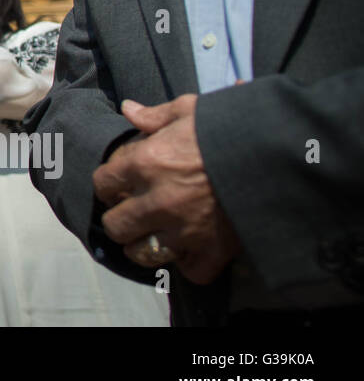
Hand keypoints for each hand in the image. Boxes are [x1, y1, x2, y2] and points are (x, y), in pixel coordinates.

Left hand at [92, 93, 240, 283]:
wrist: (276, 151)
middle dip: (118, 218)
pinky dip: (188, 263)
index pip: (102, 183)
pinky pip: (191, 271)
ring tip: (150, 234)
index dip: (107, 183)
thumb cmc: (228, 126)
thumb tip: (128, 109)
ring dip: (143, 244)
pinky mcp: (215, 248)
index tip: (116, 183)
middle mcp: (158, 201)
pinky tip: (188, 249)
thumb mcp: (189, 110)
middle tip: (129, 212)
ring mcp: (185, 229)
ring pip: (143, 253)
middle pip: (116, 225)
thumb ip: (154, 115)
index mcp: (146, 163)